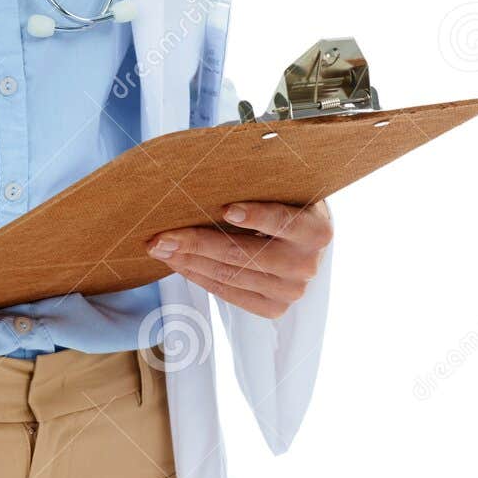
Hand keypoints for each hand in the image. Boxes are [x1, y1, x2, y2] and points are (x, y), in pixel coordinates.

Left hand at [144, 200, 332, 319]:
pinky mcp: (275, 308)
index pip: (283, 221)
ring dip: (189, 261)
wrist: (303, 238)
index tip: (227, 209)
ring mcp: (292, 291)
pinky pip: (228, 294)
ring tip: (160, 248)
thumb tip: (207, 169)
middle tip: (162, 236)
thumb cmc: (284, 203)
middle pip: (243, 253)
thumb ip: (257, 183)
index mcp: (317, 230)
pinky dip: (199, 276)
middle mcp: (307, 265)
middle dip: (197, 243)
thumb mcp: (282, 188)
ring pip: (230, 275)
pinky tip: (177, 262)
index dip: (256, 216)